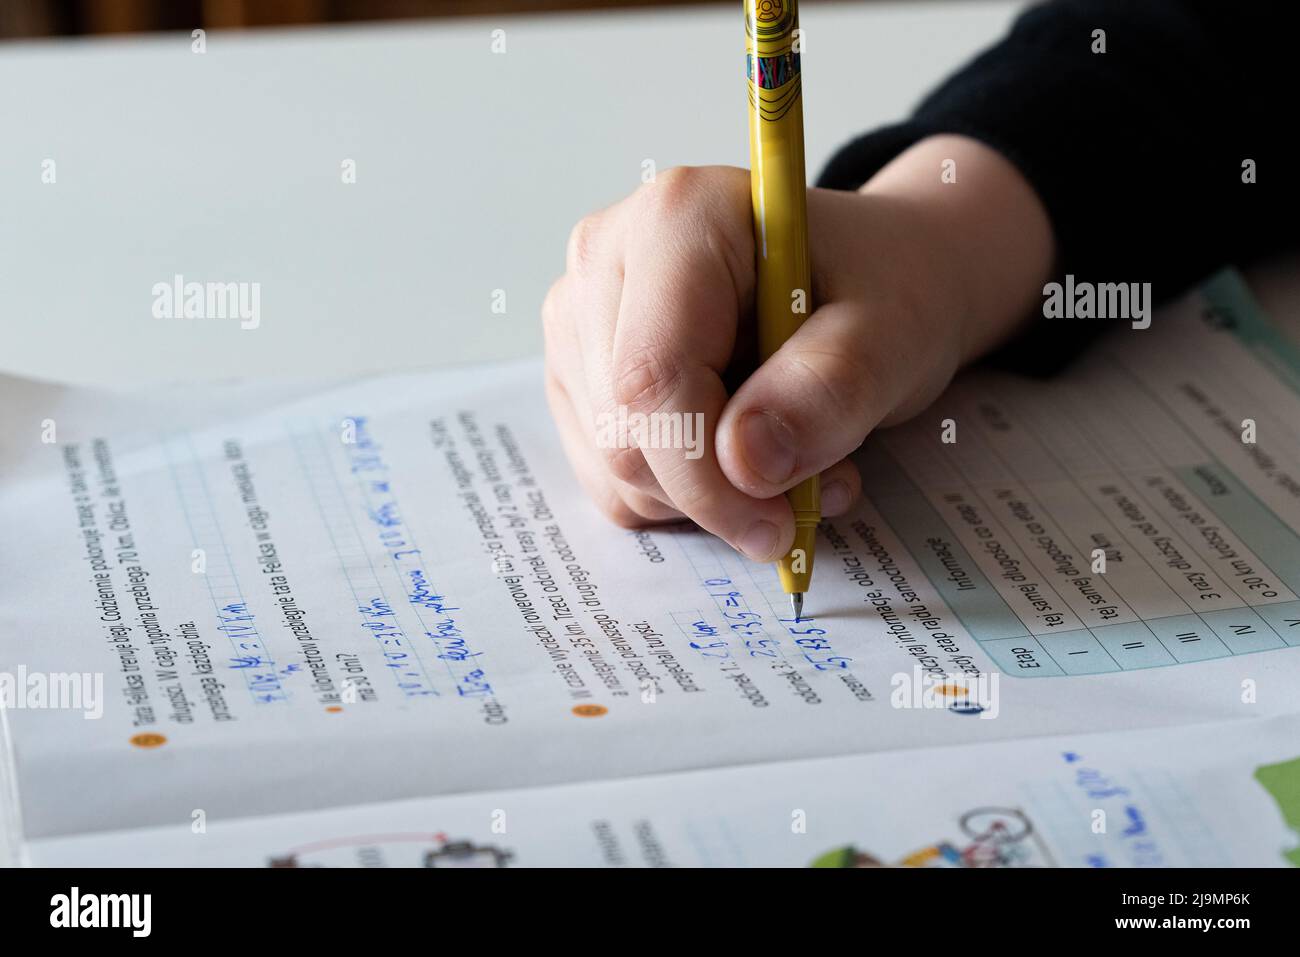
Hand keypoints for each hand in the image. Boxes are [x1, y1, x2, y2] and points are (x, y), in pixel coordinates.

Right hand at [542, 134, 1053, 560]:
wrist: (873, 273)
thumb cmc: (884, 287)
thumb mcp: (892, 334)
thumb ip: (828, 390)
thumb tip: (744, 463)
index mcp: (679, 218)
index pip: (652, 376)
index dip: (706, 476)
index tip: (779, 523)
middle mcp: (606, 256)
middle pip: (624, 429)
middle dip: (715, 493)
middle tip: (807, 494)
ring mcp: (580, 315)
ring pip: (611, 464)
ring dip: (703, 498)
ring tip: (791, 458)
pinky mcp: (576, 368)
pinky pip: (608, 476)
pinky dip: (678, 495)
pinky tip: (739, 455)